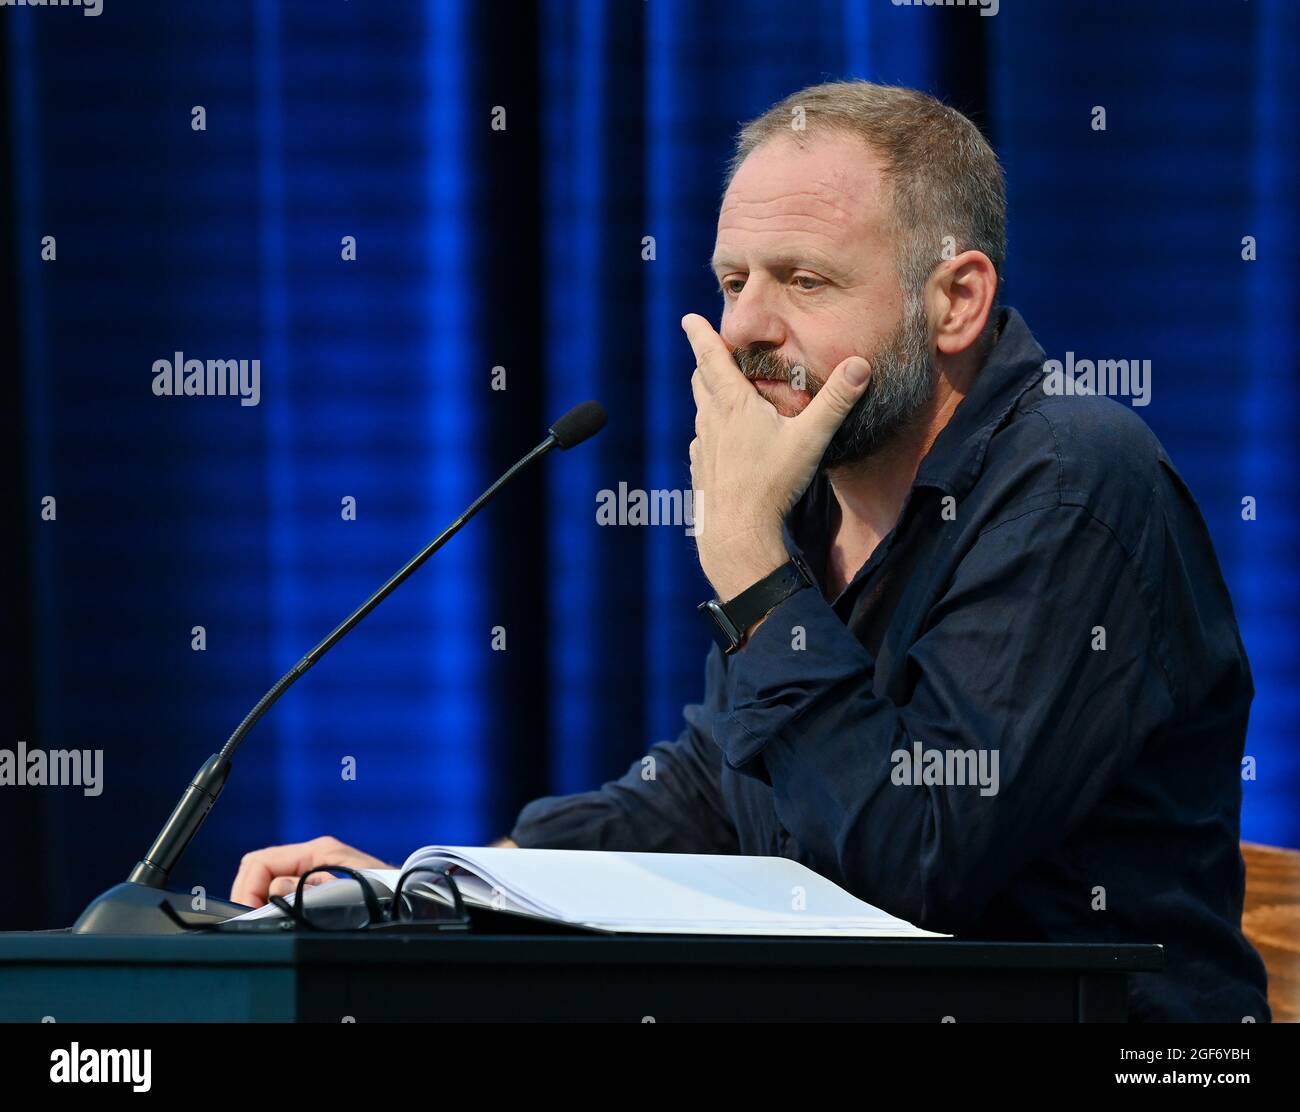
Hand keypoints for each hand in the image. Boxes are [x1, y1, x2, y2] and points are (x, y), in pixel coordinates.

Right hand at [230, 835, 393, 907]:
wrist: (414, 902)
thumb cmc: (387, 895)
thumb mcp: (342, 892)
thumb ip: (305, 889)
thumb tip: (275, 887)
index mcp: (317, 850)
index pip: (260, 861)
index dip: (248, 888)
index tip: (249, 914)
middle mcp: (315, 855)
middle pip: (260, 869)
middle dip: (252, 894)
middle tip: (256, 920)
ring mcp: (317, 869)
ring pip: (270, 881)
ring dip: (266, 901)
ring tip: (274, 920)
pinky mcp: (321, 883)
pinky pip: (287, 891)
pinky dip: (280, 905)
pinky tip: (288, 918)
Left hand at [682, 313, 870, 600]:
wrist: (737, 532)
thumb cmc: (773, 483)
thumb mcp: (810, 438)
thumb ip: (836, 402)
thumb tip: (861, 364)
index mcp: (733, 404)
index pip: (711, 358)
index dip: (700, 335)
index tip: (688, 318)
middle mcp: (711, 420)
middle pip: (701, 380)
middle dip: (706, 362)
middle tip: (712, 350)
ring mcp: (702, 446)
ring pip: (701, 410)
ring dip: (709, 396)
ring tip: (722, 392)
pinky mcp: (700, 469)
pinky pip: (702, 440)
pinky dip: (711, 430)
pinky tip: (722, 440)